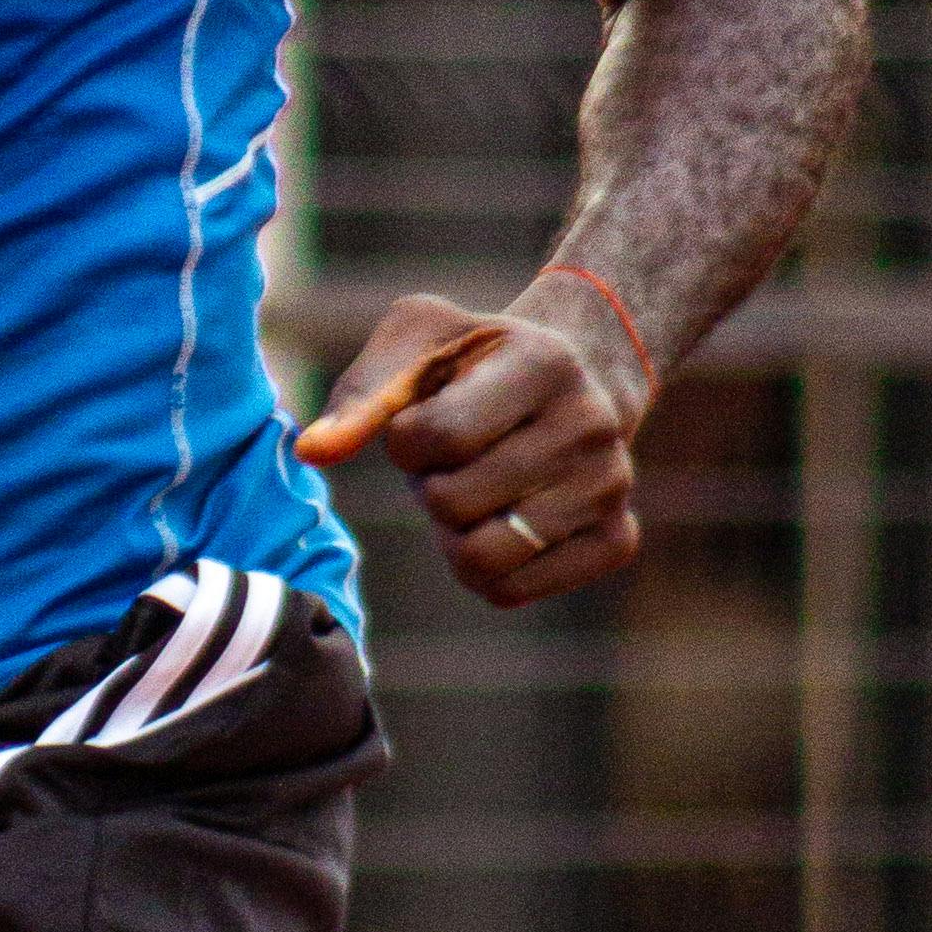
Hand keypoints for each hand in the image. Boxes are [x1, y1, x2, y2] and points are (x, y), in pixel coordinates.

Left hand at [295, 283, 645, 605]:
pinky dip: (484, 567)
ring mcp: (611, 486)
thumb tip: (314, 451)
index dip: (404, 441)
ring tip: (475, 489)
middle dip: (431, 487)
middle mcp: (591, 424)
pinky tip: (501, 520)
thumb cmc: (475, 360)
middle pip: (453, 504)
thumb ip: (362, 392)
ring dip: (453, 532)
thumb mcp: (418, 340)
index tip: (426, 422)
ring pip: (482, 558)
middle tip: (457, 460)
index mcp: (543, 362)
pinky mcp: (617, 540)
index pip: (434, 439)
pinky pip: (511, 591)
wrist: (577, 374)